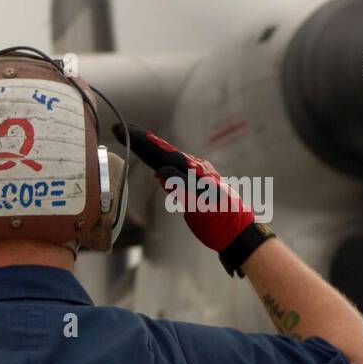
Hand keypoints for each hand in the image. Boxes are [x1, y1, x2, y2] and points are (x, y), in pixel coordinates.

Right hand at [113, 123, 255, 252]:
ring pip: (169, 161)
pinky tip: (153, 160)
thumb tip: (160, 172)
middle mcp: (196, 170)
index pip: (167, 154)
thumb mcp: (200, 206)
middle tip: (124, 129)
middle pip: (165, 153)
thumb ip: (181, 187)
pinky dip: (161, 163)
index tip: (133, 132)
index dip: (149, 143)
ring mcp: (196, 177)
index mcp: (197, 172)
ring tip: (134, 139)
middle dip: (145, 143)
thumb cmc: (222, 222)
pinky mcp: (195, 187)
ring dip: (151, 151)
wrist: (239, 234)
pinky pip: (174, 171)